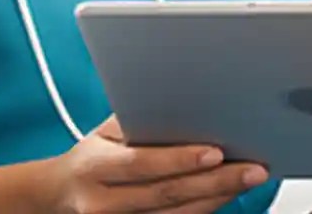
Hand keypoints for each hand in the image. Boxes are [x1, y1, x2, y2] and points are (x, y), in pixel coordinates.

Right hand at [39, 117, 267, 213]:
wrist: (58, 196)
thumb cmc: (91, 157)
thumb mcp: (104, 132)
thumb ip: (139, 122)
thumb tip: (186, 108)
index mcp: (95, 167)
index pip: (144, 164)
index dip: (182, 159)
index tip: (217, 151)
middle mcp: (104, 202)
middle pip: (168, 194)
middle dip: (217, 181)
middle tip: (253, 168)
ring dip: (218, 197)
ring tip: (248, 178)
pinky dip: (205, 209)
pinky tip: (226, 194)